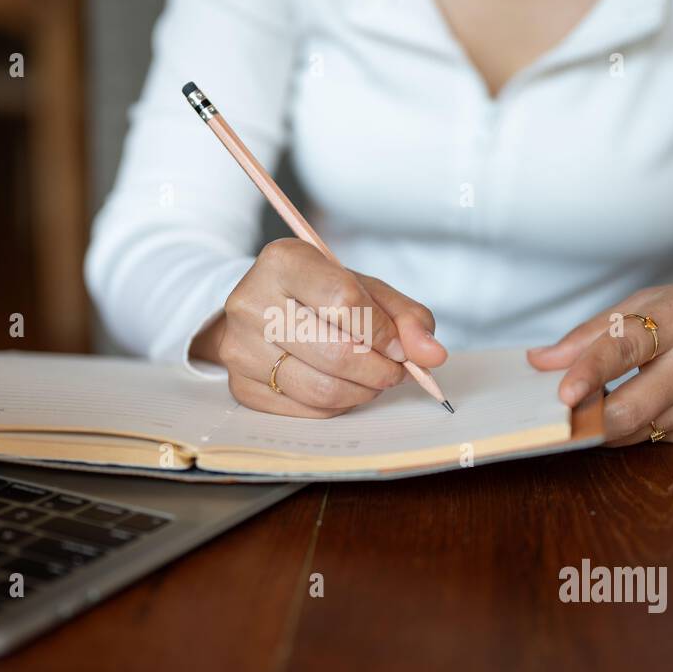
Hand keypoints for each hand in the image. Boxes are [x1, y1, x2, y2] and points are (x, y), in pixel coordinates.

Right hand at [192, 238, 447, 416]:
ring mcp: (241, 347)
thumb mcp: (363, 288)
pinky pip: (307, 410)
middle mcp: (252, 302)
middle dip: (380, 370)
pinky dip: (337, 405)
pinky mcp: (241, 385)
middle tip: (394, 370)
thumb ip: (404, 316)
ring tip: (371, 379)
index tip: (401, 347)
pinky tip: (342, 387)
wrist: (259, 311)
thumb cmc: (317, 296)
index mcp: (284, 261)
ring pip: (322, 389)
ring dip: (362, 391)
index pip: (344, 302)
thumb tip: (431, 355)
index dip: (384, 333)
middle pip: (336, 352)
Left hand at [526, 277, 672, 444]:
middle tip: (562, 413)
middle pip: (629, 409)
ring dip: (608, 423)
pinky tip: (650, 404)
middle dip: (588, 419)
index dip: (589, 372)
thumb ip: (595, 332)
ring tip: (599, 403)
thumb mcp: (657, 302)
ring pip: (637, 430)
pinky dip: (641, 426)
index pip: (626, 346)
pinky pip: (659, 437)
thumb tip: (541, 361)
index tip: (562, 392)